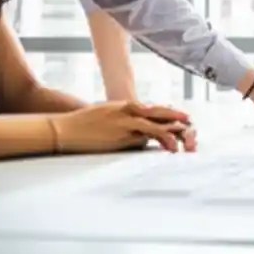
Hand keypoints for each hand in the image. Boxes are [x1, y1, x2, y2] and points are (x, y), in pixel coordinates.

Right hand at [50, 102, 197, 154]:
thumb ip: (118, 122)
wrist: (63, 129)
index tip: (178, 116)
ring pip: (158, 122)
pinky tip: (171, 146)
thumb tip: (128, 133)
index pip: (150, 108)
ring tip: (187, 137)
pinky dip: (163, 139)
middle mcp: (127, 111)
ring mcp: (126, 122)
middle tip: (190, 120)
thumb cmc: (78, 126)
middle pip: (158, 111)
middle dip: (175, 116)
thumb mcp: (102, 117)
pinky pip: (148, 135)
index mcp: (123, 106)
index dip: (166, 112)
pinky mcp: (123, 134)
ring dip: (174, 130)